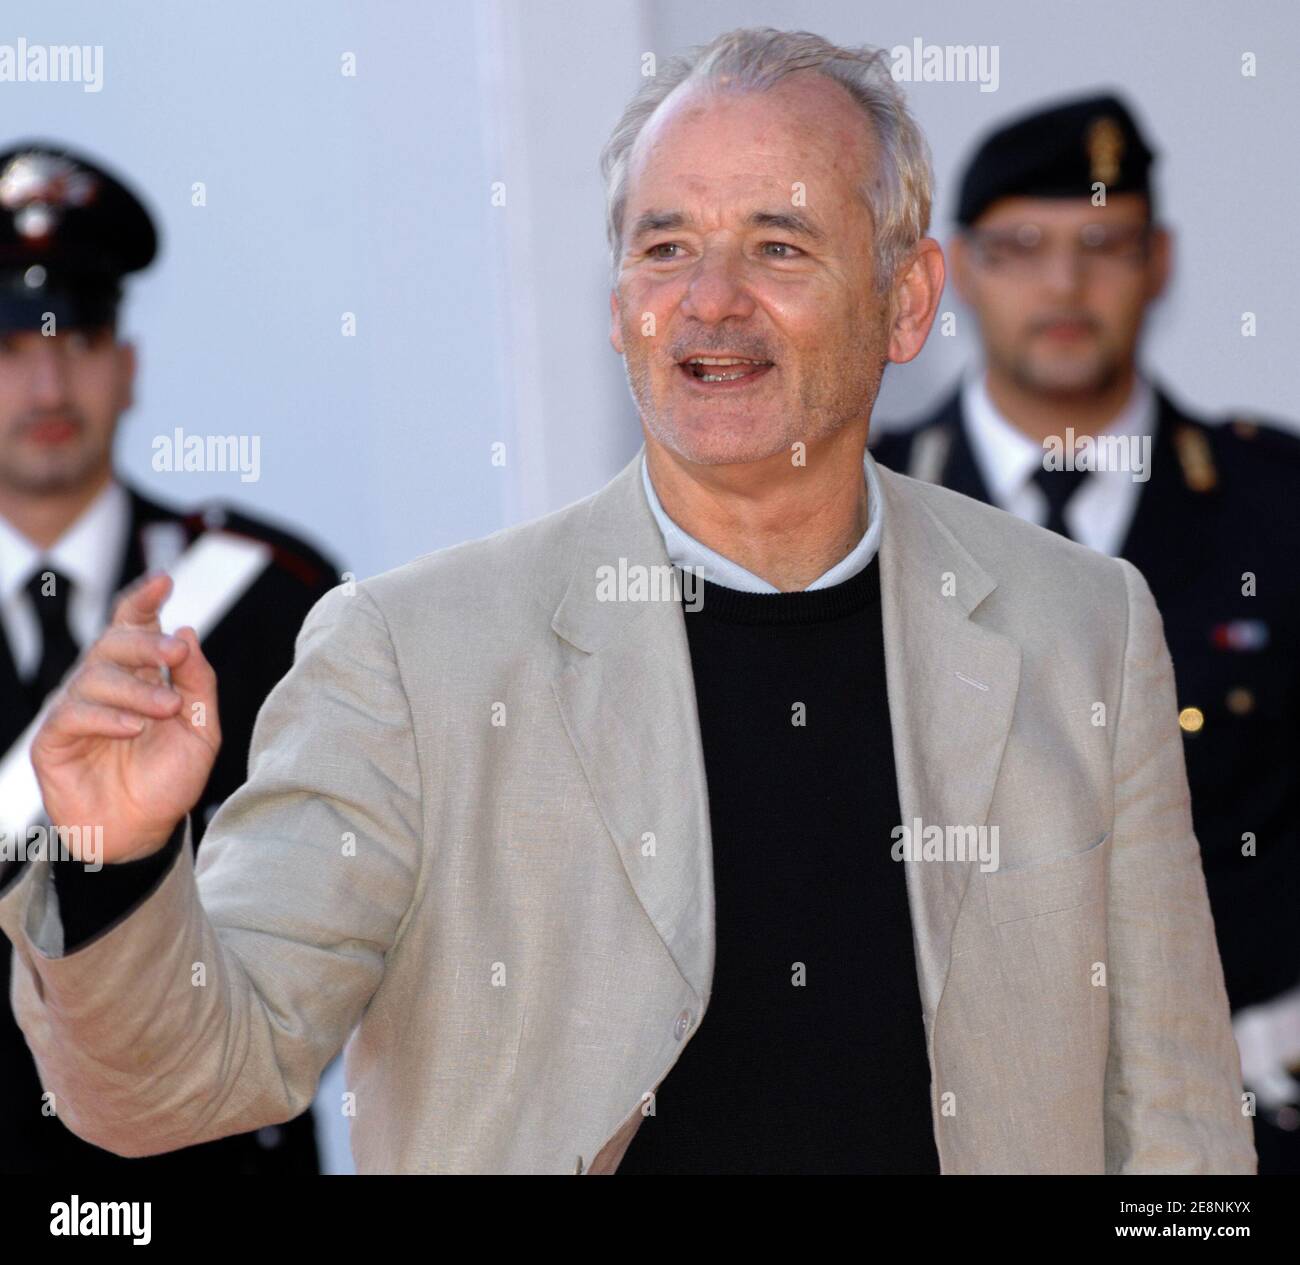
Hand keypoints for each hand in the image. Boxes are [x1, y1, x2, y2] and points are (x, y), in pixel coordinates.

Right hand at [31, 571, 221, 862]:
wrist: (145, 830)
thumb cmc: (170, 778)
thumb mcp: (200, 729)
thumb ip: (198, 683)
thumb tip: (187, 632)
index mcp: (141, 675)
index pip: (134, 626)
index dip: (143, 600)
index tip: (164, 580)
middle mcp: (105, 685)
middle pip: (114, 642)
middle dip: (145, 643)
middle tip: (175, 654)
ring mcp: (76, 709)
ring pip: (95, 677)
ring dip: (135, 690)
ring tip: (165, 710)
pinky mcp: (54, 739)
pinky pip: (73, 714)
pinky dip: (107, 717)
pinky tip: (133, 728)